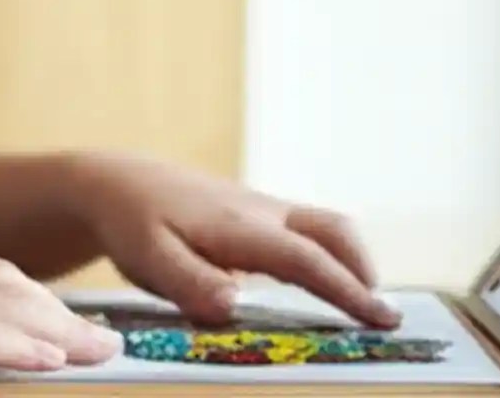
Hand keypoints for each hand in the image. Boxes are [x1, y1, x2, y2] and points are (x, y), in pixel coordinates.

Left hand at [65, 156, 401, 328]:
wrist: (116, 181)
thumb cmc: (133, 223)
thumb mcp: (149, 258)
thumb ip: (190, 283)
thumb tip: (234, 308)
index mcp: (242, 226)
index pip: (307, 260)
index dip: (347, 290)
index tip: (380, 317)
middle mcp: (263, 212)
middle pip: (333, 231)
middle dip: (362, 270)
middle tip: (383, 315)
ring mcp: (262, 208)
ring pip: (324, 227)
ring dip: (349, 261)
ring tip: (361, 303)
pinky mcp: (255, 212)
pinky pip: (305, 230)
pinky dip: (328, 254)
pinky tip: (321, 282)